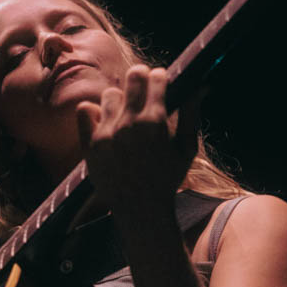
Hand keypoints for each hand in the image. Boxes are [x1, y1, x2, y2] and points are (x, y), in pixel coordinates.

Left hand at [74, 64, 201, 216]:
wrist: (140, 210)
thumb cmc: (168, 178)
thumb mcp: (186, 148)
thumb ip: (191, 115)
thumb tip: (201, 86)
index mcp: (155, 122)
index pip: (156, 78)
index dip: (161, 77)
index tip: (160, 82)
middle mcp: (129, 124)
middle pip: (133, 77)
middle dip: (141, 77)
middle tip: (143, 87)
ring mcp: (107, 133)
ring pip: (110, 94)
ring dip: (119, 99)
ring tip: (126, 113)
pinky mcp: (90, 144)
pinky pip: (84, 109)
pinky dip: (93, 111)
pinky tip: (105, 120)